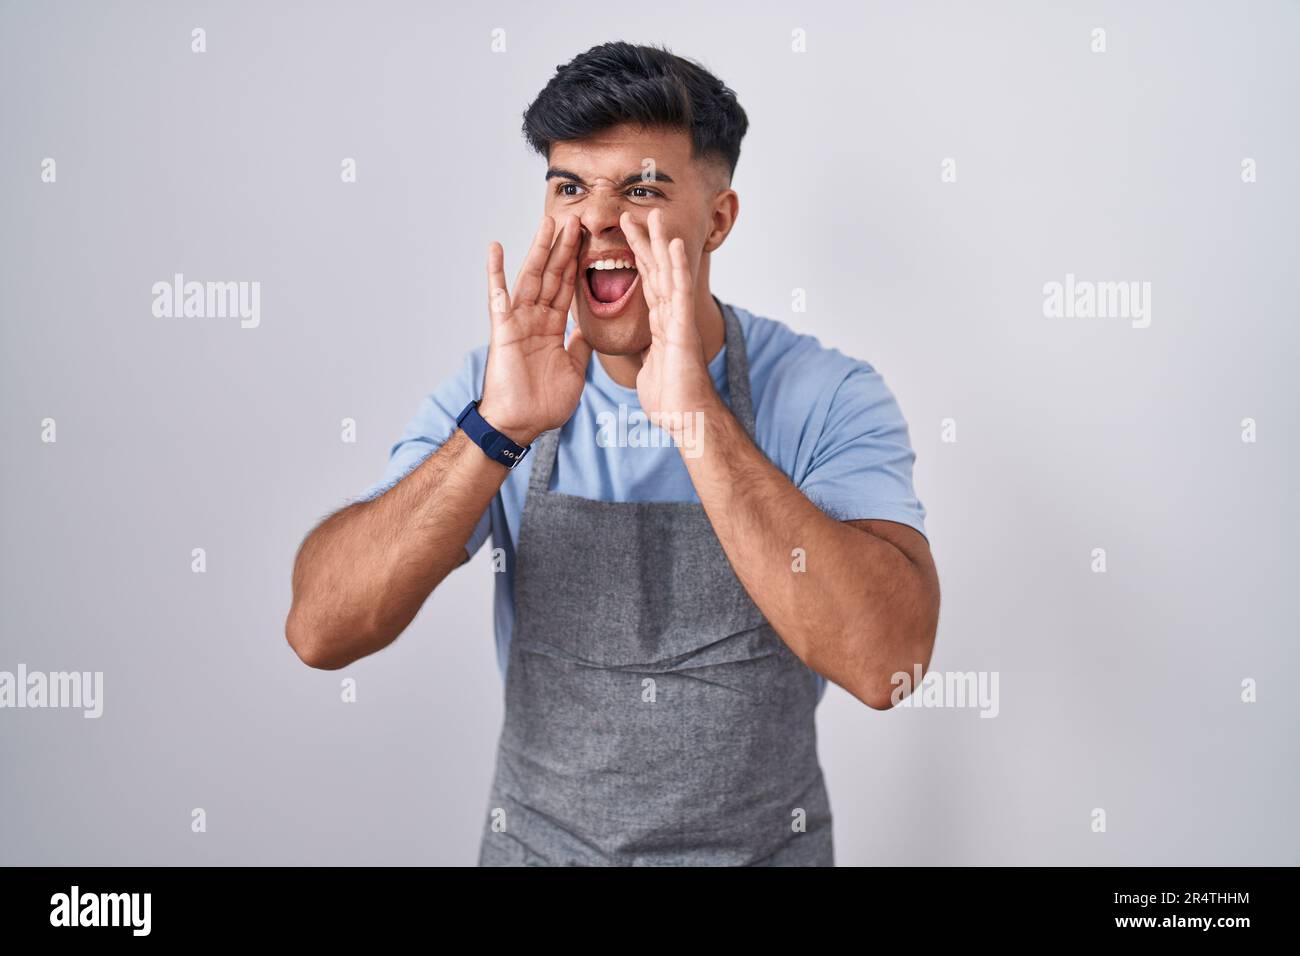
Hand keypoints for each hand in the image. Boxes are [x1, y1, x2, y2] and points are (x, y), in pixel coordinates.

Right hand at [479, 214, 591, 444]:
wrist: (522, 425)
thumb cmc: (544, 403)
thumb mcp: (574, 370)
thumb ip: (580, 347)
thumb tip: (588, 331)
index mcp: (552, 327)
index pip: (567, 288)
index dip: (577, 264)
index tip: (587, 240)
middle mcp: (535, 319)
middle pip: (552, 276)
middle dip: (563, 248)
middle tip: (573, 220)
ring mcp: (519, 322)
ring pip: (531, 278)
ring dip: (539, 250)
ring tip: (548, 223)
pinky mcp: (504, 330)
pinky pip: (499, 297)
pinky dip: (495, 273)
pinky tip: (495, 247)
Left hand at [621, 208, 717, 438]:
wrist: (687, 418)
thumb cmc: (672, 401)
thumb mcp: (649, 371)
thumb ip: (646, 355)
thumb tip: (640, 351)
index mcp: (661, 326)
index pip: (647, 286)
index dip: (637, 261)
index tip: (626, 238)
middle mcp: (671, 318)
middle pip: (656, 272)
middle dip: (645, 243)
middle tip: (634, 215)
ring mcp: (679, 321)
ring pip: (668, 275)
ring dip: (661, 244)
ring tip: (655, 217)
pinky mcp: (683, 329)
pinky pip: (678, 294)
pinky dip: (677, 268)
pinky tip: (674, 245)